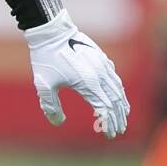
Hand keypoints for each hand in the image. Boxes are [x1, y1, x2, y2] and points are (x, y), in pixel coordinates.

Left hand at [23, 11, 129, 138]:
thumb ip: (50, 105)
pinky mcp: (102, 58)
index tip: (108, 134)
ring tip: (123, 118)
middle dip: (117, 118)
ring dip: (121, 106)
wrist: (52, 32)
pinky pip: (115, 78)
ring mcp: (103, 65)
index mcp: (86, 83)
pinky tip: (119, 97)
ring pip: (118, 89)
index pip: (103, 108)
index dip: (107, 123)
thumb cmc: (46, 59)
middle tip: (118, 131)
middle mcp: (99, 75)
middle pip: (114, 101)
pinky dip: (119, 91)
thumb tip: (58, 122)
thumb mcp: (43, 85)